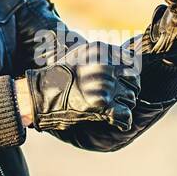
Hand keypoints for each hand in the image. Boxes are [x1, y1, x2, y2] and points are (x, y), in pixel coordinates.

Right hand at [25, 42, 139, 131]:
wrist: (42, 93)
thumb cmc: (60, 76)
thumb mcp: (80, 55)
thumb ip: (102, 56)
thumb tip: (125, 60)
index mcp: (102, 51)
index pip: (132, 63)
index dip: (130, 76)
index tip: (124, 83)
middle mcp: (106, 66)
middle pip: (134, 81)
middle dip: (129, 91)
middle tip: (119, 98)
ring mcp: (105, 85)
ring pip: (131, 98)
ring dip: (125, 106)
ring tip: (113, 110)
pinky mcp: (102, 104)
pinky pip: (125, 115)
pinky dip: (124, 122)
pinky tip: (118, 123)